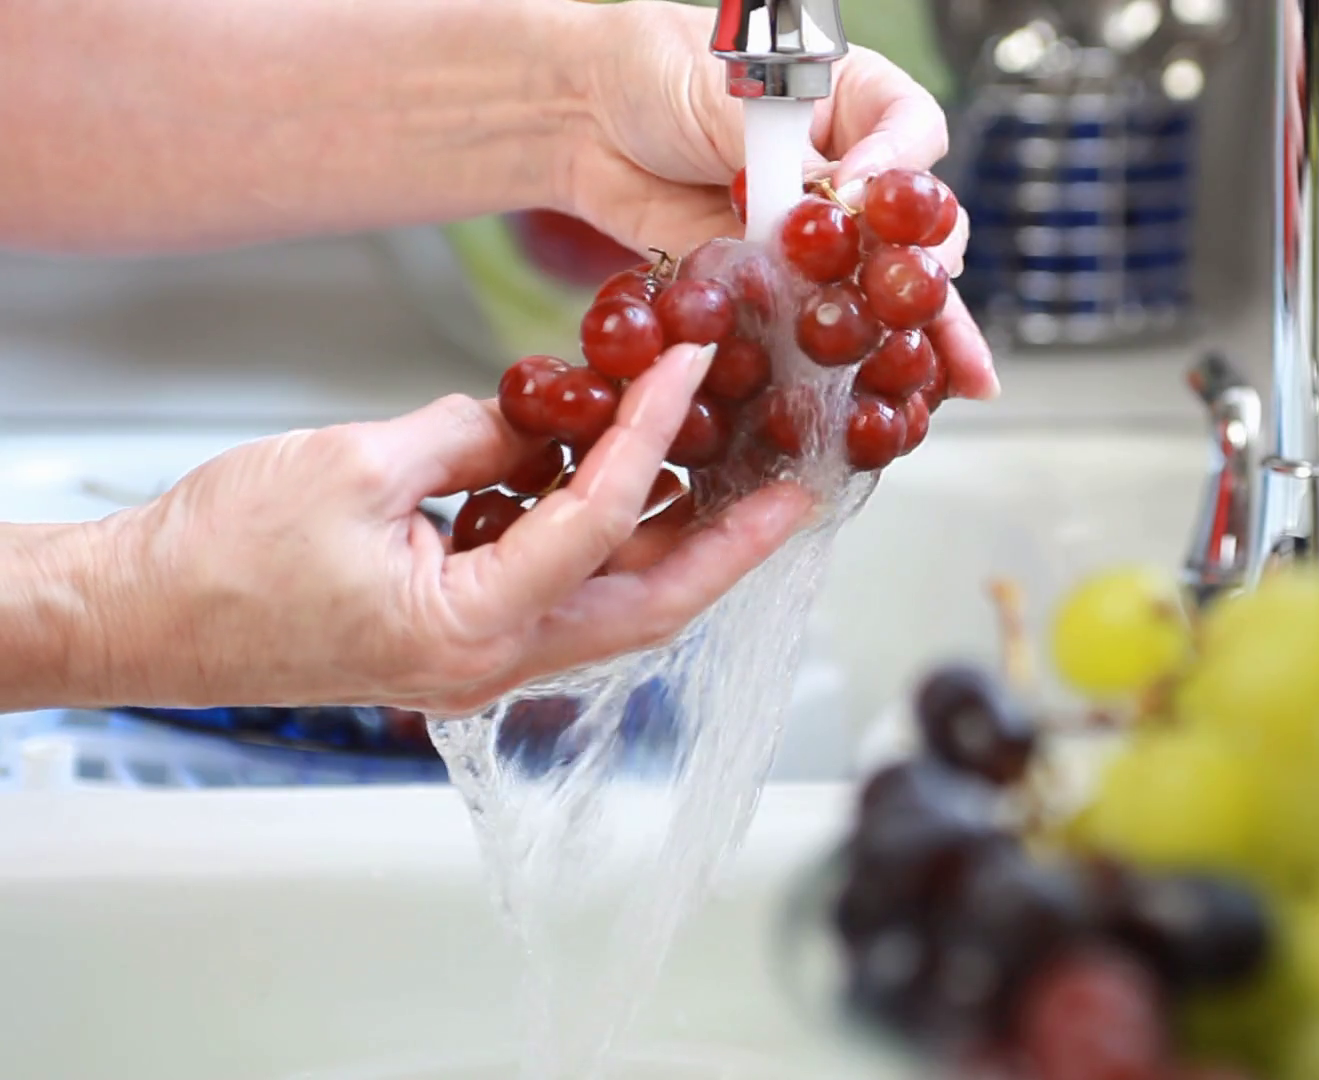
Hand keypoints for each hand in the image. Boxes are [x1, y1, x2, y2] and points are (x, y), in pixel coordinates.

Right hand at [88, 343, 808, 714]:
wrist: (140, 622)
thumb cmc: (220, 561)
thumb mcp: (355, 468)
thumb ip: (470, 440)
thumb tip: (541, 420)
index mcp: (468, 628)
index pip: (598, 523)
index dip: (651, 437)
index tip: (691, 369)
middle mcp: (490, 663)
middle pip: (651, 604)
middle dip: (732, 545)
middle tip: (798, 490)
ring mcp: (478, 661)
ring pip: (615, 607)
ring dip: (678, 544)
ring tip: (738, 478)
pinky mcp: (459, 642)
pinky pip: (561, 597)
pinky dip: (604, 545)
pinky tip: (628, 489)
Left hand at [554, 0, 996, 400]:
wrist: (583, 119)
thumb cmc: (653, 71)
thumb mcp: (726, 96)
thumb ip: (781, 154)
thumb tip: (829, 202)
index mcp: (854, 98)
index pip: (911, 131)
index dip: (898, 168)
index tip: (861, 197)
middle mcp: (852, 165)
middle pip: (919, 220)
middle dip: (923, 266)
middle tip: (911, 295)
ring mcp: (822, 230)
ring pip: (889, 282)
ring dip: (919, 329)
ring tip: (950, 373)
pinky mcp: (785, 280)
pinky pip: (829, 318)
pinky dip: (859, 354)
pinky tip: (900, 391)